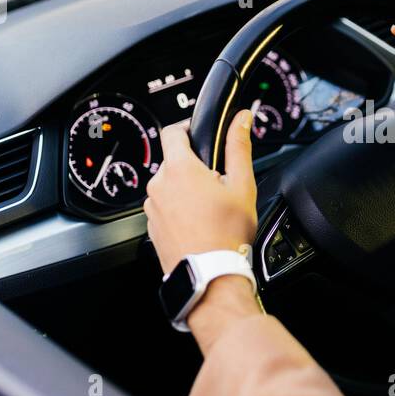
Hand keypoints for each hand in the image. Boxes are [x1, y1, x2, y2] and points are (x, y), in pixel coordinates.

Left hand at [144, 110, 261, 348]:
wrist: (210, 276)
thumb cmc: (226, 235)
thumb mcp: (242, 186)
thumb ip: (239, 146)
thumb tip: (241, 119)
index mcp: (179, 169)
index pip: (172, 131)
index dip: (187, 129)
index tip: (199, 137)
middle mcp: (158, 185)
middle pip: (173, 162)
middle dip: (193, 168)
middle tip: (217, 185)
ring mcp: (152, 208)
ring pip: (169, 187)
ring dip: (185, 191)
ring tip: (210, 210)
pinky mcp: (152, 227)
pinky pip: (165, 209)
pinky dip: (179, 211)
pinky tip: (199, 225)